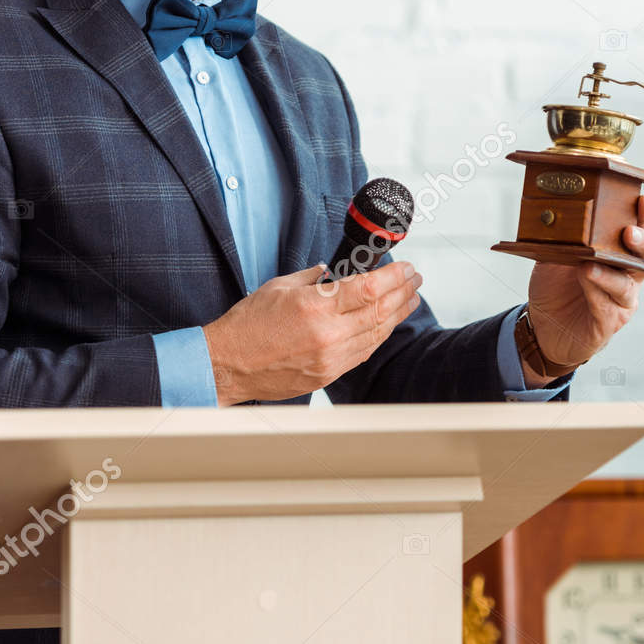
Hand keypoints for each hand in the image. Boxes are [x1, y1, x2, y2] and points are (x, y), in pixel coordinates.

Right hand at [203, 259, 422, 405]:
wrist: (228, 365)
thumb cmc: (248, 326)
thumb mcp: (279, 287)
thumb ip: (313, 278)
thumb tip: (333, 273)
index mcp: (315, 307)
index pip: (369, 288)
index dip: (394, 277)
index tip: (407, 268)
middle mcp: (327, 335)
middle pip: (380, 311)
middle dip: (403, 292)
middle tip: (415, 280)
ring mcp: (330, 359)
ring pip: (377, 334)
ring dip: (398, 315)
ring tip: (410, 300)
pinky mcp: (328, 375)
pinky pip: (363, 353)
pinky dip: (379, 336)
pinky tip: (387, 324)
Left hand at [526, 193, 643, 373]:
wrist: (544, 327)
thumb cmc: (556, 287)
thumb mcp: (554, 256)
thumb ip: (561, 238)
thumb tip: (552, 213)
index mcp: (619, 254)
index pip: (640, 232)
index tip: (641, 201)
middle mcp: (627, 277)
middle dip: (642, 243)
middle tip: (629, 232)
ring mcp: (620, 301)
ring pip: (626, 286)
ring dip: (611, 273)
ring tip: (591, 263)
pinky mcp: (607, 322)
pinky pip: (606, 307)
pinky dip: (596, 292)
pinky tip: (586, 279)